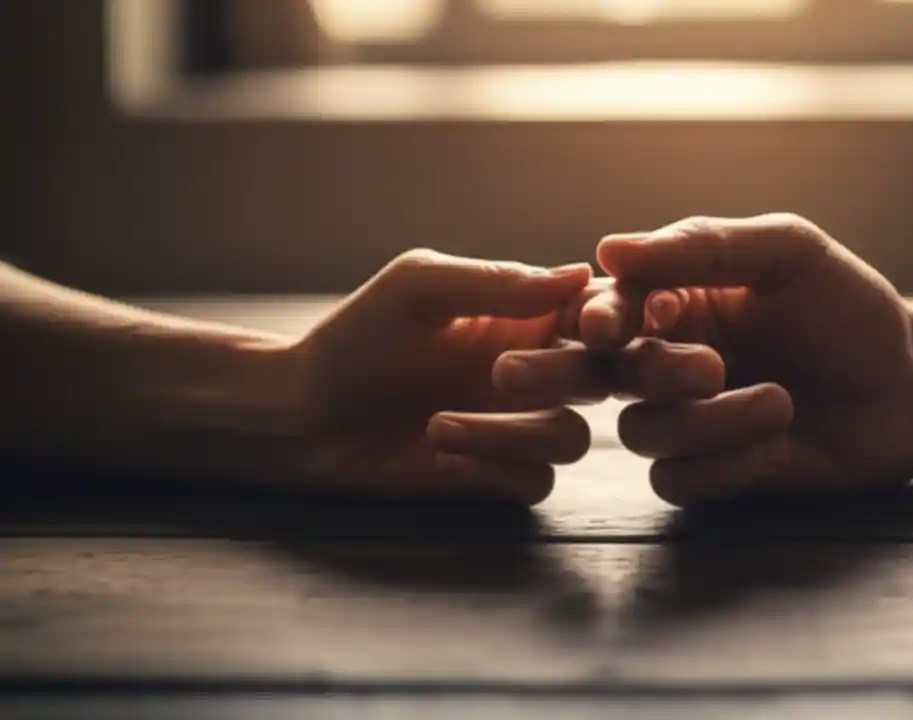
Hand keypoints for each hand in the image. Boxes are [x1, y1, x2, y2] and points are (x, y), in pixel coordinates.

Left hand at [285, 250, 600, 504]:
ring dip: (512, 433)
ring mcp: (516, 427)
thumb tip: (580, 274)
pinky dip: (494, 468)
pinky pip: (537, 481)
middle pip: (601, 378)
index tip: (594, 328)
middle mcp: (533, 370)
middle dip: (559, 377)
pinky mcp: (495, 476)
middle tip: (498, 374)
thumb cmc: (352, 339)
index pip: (600, 312)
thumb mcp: (418, 289)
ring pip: (572, 438)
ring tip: (437, 425)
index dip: (616, 319)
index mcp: (523, 315)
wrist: (297, 417)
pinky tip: (438, 453)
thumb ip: (497, 281)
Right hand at [581, 214, 912, 504]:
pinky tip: (779, 445)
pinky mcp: (712, 472)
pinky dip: (725, 465)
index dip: (600, 319)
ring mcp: (689, 420)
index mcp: (677, 299)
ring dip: (710, 423)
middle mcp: (670, 359)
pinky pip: (676, 481)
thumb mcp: (789, 252)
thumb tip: (608, 249)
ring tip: (780, 403)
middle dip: (658, 372)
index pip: (603, 308)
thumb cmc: (853, 310)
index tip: (611, 326)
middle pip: (611, 374)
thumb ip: (703, 244)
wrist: (912, 388)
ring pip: (642, 433)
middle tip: (713, 368)